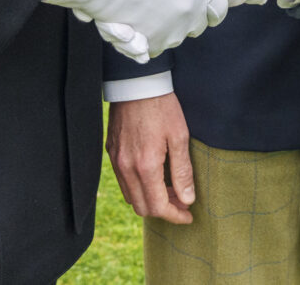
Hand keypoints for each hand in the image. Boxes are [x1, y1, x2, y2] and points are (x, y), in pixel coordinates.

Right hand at [106, 93, 196, 223]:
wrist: (137, 83)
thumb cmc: (162, 107)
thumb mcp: (180, 137)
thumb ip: (182, 171)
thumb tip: (187, 199)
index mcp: (145, 166)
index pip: (157, 206)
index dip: (175, 216)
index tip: (188, 215)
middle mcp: (126, 167)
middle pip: (142, 207)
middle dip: (163, 210)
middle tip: (181, 202)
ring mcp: (115, 160)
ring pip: (130, 196)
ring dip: (149, 200)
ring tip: (169, 190)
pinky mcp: (111, 152)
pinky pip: (123, 181)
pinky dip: (138, 187)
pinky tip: (152, 176)